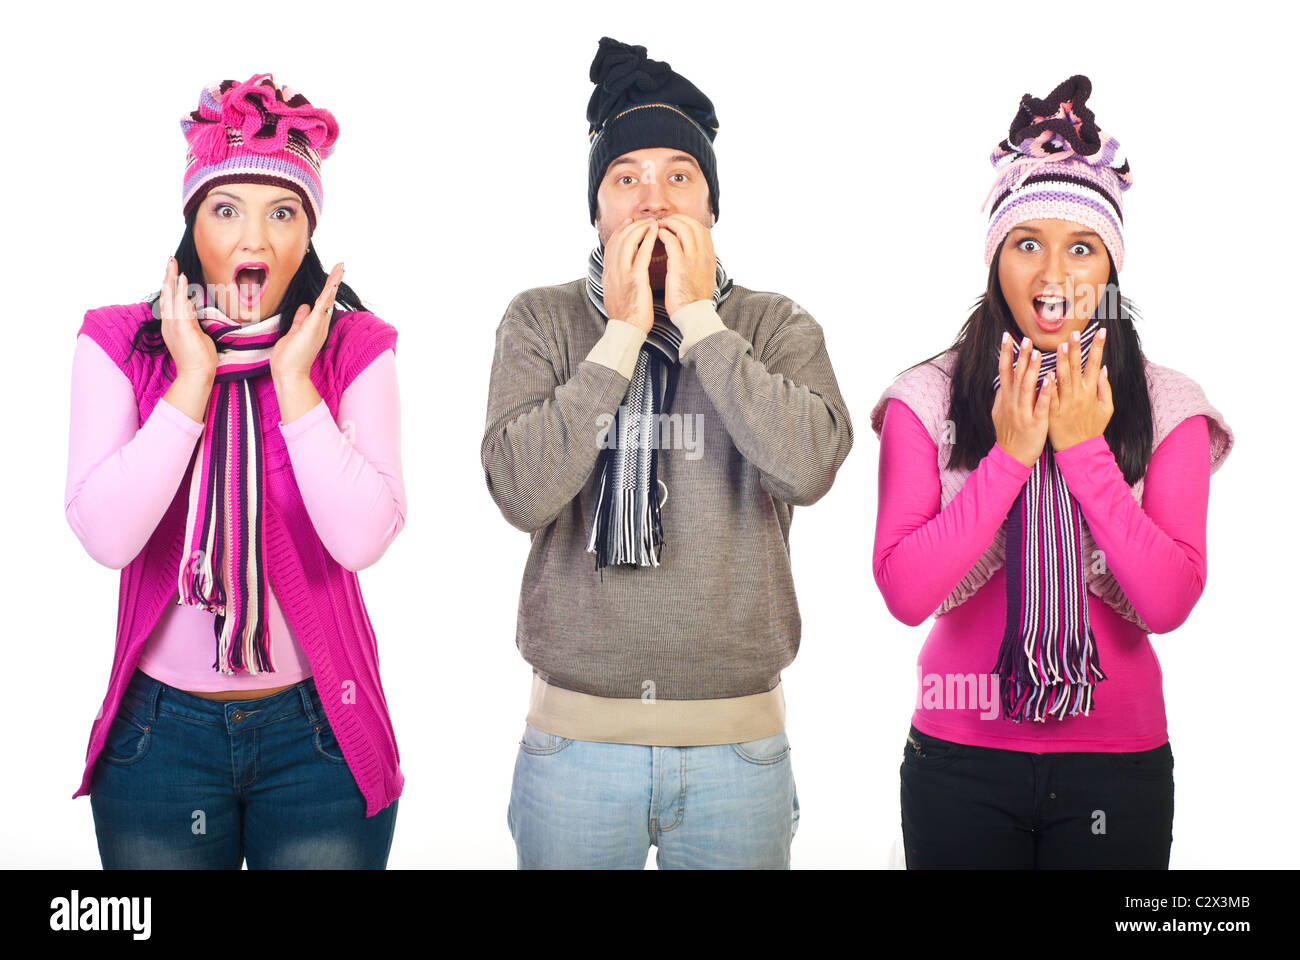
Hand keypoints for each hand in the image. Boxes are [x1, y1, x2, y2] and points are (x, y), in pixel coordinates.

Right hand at [159, 257, 215, 381]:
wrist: (197, 375)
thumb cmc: (199, 359)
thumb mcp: (195, 336)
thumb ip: (192, 322)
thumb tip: (192, 310)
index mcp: (171, 326)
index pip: (169, 301)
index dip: (170, 286)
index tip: (172, 272)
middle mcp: (169, 323)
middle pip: (166, 294)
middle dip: (168, 276)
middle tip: (170, 260)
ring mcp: (174, 325)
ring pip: (170, 296)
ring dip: (172, 278)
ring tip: (173, 263)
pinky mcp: (181, 327)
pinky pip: (179, 304)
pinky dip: (180, 290)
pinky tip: (182, 278)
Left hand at [270, 262, 342, 383]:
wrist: (288, 373)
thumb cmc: (289, 358)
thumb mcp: (293, 333)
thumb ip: (300, 320)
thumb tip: (305, 307)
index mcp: (315, 326)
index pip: (323, 303)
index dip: (327, 290)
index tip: (332, 277)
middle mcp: (320, 325)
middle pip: (329, 299)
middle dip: (334, 281)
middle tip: (341, 266)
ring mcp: (318, 326)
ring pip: (328, 299)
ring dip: (334, 282)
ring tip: (340, 268)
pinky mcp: (314, 326)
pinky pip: (322, 305)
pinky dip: (328, 293)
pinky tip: (332, 282)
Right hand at [602, 218, 658, 333]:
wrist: (626, 330)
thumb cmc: (626, 316)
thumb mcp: (617, 293)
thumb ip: (618, 279)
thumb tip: (622, 271)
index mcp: (608, 274)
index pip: (611, 245)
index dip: (620, 230)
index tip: (629, 222)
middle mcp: (612, 270)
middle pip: (618, 239)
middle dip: (631, 225)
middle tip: (643, 219)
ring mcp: (622, 274)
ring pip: (628, 241)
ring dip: (640, 228)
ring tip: (651, 223)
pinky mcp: (635, 279)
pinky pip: (641, 254)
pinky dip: (648, 240)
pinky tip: (655, 232)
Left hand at [656, 213, 715, 316]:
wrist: (693, 314)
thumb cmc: (695, 299)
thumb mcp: (706, 277)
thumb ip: (702, 263)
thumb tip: (698, 254)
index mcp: (710, 256)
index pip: (702, 229)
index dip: (689, 222)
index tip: (678, 224)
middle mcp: (704, 254)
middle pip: (692, 224)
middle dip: (677, 219)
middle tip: (665, 221)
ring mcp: (693, 258)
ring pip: (682, 228)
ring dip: (669, 223)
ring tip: (658, 226)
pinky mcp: (679, 265)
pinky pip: (671, 241)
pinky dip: (663, 234)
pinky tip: (656, 236)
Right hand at [992, 333, 1052, 467]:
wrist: (1011, 457)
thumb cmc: (1009, 434)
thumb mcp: (999, 413)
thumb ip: (1002, 396)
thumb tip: (1002, 381)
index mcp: (1006, 399)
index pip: (1004, 372)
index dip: (1005, 354)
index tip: (1006, 337)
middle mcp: (1013, 403)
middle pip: (1016, 375)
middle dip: (1020, 356)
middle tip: (1025, 339)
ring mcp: (1023, 412)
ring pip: (1027, 387)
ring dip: (1031, 370)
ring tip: (1037, 353)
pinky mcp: (1035, 423)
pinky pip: (1041, 405)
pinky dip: (1044, 392)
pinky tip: (1050, 379)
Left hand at [1047, 327, 1112, 450]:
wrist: (1079, 449)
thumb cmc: (1092, 428)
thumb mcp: (1107, 408)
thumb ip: (1105, 388)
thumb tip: (1104, 368)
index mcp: (1091, 392)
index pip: (1095, 364)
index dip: (1098, 347)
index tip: (1101, 331)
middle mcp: (1079, 395)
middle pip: (1077, 367)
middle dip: (1076, 348)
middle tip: (1074, 332)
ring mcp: (1065, 403)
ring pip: (1062, 378)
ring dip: (1061, 361)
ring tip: (1060, 345)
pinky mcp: (1052, 412)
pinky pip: (1050, 396)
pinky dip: (1048, 384)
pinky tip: (1046, 372)